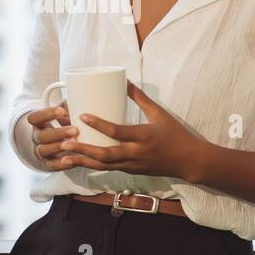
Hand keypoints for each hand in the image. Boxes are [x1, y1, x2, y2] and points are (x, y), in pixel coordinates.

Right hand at [26, 104, 79, 171]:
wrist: (50, 144)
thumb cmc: (60, 123)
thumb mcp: (61, 114)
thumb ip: (68, 107)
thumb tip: (81, 99)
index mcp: (37, 123)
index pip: (36, 117)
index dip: (47, 114)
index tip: (62, 110)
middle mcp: (36, 137)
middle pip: (42, 136)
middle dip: (59, 133)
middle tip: (75, 130)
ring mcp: (40, 151)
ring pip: (45, 150)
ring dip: (59, 147)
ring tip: (75, 144)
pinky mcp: (47, 164)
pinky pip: (52, 165)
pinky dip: (62, 164)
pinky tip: (73, 160)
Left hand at [60, 81, 203, 181]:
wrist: (189, 161)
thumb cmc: (176, 135)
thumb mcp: (160, 114)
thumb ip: (141, 99)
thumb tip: (126, 82)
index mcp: (143, 136)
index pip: (117, 131)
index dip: (99, 124)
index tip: (82, 116)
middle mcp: (136, 153)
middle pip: (105, 154)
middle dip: (83, 149)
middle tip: (65, 142)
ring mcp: (133, 165)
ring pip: (104, 166)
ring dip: (84, 161)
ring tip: (65, 156)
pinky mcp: (132, 171)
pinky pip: (109, 170)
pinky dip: (94, 166)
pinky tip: (80, 162)